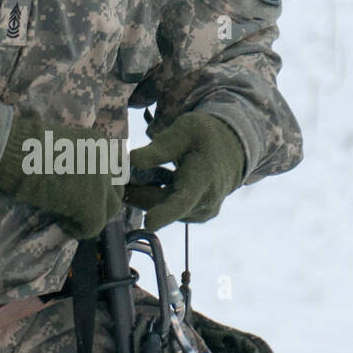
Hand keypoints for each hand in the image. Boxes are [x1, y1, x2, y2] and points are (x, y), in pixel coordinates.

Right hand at [0, 113, 125, 238]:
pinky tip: (64, 225)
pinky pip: (94, 227)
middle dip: (103, 198)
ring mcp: (102, 185)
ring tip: (73, 215)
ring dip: (95, 214)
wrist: (22, 156)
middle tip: (81, 203)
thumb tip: (71, 177)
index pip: (114, 166)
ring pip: (112, 208)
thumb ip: (74, 157)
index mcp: (98, 143)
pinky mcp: (94, 207)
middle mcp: (106, 162)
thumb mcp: (59, 145)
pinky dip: (80, 230)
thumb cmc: (27, 147)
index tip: (85, 187)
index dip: (102, 181)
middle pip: (117, 187)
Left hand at [124, 113, 245, 229]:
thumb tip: (130, 161)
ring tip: (150, 169)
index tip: (149, 222)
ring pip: (161, 208)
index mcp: (203, 178)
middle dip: (136, 191)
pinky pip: (167, 210)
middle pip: (160, 204)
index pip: (183, 201)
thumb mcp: (184, 130)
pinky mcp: (195, 217)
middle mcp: (205, 202)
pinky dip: (157, 195)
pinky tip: (164, 178)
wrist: (232, 149)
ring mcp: (200, 213)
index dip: (164, 213)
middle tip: (121, 173)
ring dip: (147, 192)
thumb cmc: (205, 136)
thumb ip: (159, 148)